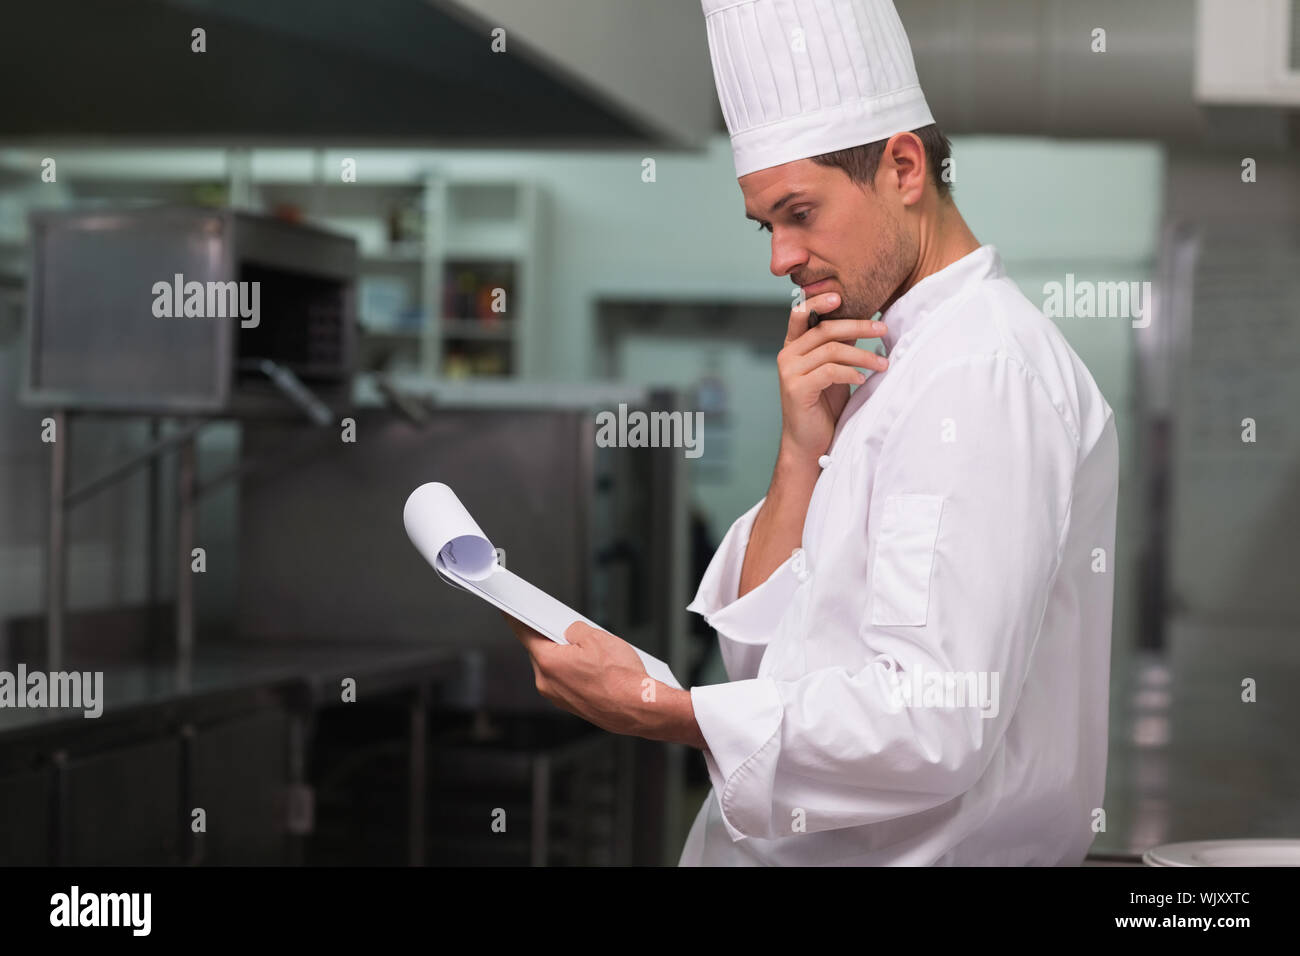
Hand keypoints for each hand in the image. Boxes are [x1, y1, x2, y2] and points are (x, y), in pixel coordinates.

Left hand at [500, 613, 662, 737]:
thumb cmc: (621, 677)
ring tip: (592, 651)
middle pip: (541, 652)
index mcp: (548, 662)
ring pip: (556, 668)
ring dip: (567, 658)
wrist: (640, 709)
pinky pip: (567, 683)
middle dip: (553, 639)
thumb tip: (571, 633)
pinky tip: (596, 668)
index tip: (510, 611)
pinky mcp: (573, 707)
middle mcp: (547, 684)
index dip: (518, 618)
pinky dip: (576, 673)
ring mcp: (559, 698)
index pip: (525, 634)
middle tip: (568, 628)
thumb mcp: (597, 637)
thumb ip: (576, 630)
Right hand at [778, 291, 888, 460]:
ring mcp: (789, 372)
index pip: (801, 314)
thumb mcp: (833, 370)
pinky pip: (829, 372)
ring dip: (863, 355)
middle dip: (858, 326)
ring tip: (883, 363)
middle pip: (824, 330)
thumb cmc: (823, 407)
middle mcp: (787, 355)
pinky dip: (850, 373)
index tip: (841, 296)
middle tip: (883, 330)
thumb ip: (838, 348)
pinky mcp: (796, 389)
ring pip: (831, 350)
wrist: (808, 443)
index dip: (819, 301)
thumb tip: (862, 324)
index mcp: (793, 347)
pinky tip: (863, 379)